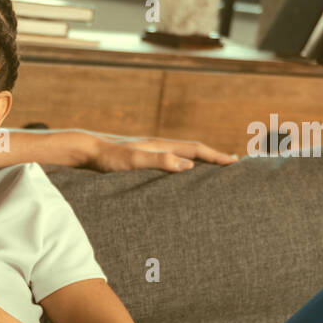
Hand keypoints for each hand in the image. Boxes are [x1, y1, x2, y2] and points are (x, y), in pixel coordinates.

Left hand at [89, 136, 239, 173]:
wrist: (86, 152)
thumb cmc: (108, 158)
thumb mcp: (134, 160)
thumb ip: (159, 161)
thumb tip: (188, 167)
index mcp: (162, 145)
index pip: (197, 150)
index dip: (217, 156)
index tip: (236, 163)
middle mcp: (159, 147)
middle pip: (194, 151)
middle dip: (214, 158)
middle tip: (233, 165)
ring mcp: (151, 153)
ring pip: (182, 157)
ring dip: (200, 163)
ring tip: (213, 171)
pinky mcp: (142, 160)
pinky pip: (170, 163)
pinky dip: (182, 168)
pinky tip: (180, 177)